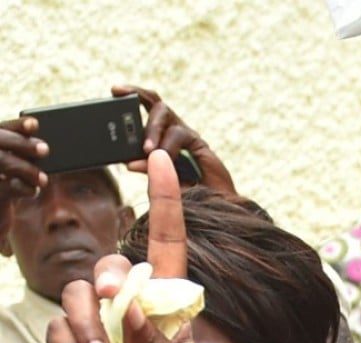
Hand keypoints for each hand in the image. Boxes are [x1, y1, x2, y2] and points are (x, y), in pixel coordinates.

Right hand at [0, 116, 47, 241]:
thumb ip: (26, 157)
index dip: (17, 125)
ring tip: (43, 179)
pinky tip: (32, 191)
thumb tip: (47, 146)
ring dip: (25, 168)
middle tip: (45, 150)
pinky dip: (22, 188)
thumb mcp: (17, 171)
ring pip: (2, 161)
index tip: (36, 123)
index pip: (1, 129)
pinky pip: (5, 186)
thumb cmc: (8, 190)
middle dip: (23, 144)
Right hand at [47, 150, 199, 342]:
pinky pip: (57, 327)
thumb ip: (161, 341)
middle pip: (110, 266)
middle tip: (113, 320)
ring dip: (87, 329)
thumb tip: (130, 304)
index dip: (165, 200)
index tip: (162, 156)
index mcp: (170, 306)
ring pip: (77, 295)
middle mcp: (133, 308)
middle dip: (107, 288)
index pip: (168, 243)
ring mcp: (100, 327)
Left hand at [111, 85, 236, 194]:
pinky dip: (168, 146)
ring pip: (164, 114)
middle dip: (135, 94)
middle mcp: (171, 133)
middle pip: (153, 103)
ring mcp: (185, 136)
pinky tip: (164, 159)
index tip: (114, 90)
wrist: (216, 206)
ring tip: (146, 149)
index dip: (130, 97)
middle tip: (118, 93)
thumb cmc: (188, 196)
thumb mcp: (161, 183)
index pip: (141, 111)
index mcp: (157, 139)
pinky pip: (178, 134)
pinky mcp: (198, 143)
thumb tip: (128, 162)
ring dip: (151, 128)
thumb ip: (147, 171)